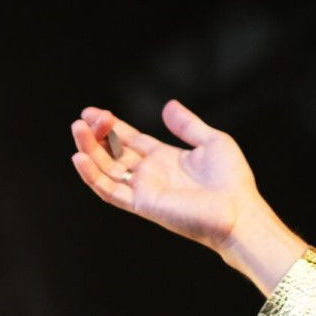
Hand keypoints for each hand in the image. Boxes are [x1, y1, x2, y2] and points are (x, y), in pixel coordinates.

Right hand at [69, 99, 307, 295]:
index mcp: (165, 159)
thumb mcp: (212, 141)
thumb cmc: (232, 181)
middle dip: (97, 134)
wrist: (238, 210)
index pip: (130, 140)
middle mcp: (151, 175)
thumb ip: (187, 124)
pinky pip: (109, 191)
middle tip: (86, 118)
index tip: (93, 112)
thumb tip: (168, 105)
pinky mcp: (142, 203)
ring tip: (78, 129)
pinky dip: (92, 176)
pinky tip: (79, 158)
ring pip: (106, 170)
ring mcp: (144, 190)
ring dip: (89, 150)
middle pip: (114, 152)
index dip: (111, 126)